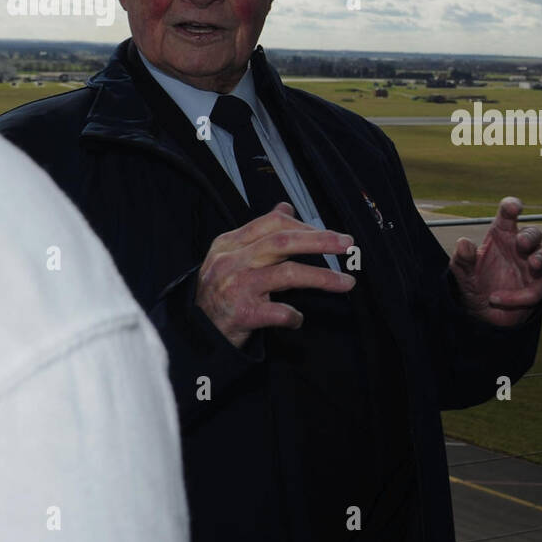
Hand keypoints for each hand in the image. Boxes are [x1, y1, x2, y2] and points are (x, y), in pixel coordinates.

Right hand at [195, 203, 355, 348]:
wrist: (194, 333)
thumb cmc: (218, 292)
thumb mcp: (230, 256)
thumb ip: (259, 233)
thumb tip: (285, 208)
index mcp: (230, 243)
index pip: (273, 224)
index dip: (306, 226)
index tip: (331, 234)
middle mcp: (232, 261)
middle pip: (283, 242)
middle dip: (321, 241)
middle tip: (347, 245)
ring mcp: (236, 286)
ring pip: (288, 274)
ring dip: (323, 278)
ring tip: (346, 283)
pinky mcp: (242, 314)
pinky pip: (279, 312)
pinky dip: (294, 315)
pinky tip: (298, 319)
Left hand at [449, 197, 541, 326]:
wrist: (484, 313)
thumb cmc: (475, 284)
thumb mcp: (463, 274)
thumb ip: (463, 259)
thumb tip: (463, 243)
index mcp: (501, 235)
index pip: (508, 215)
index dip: (512, 206)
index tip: (513, 207)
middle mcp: (519, 247)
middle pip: (534, 233)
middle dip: (531, 236)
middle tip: (522, 243)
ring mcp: (533, 264)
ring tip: (533, 264)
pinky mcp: (541, 282)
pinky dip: (525, 294)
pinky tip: (501, 300)